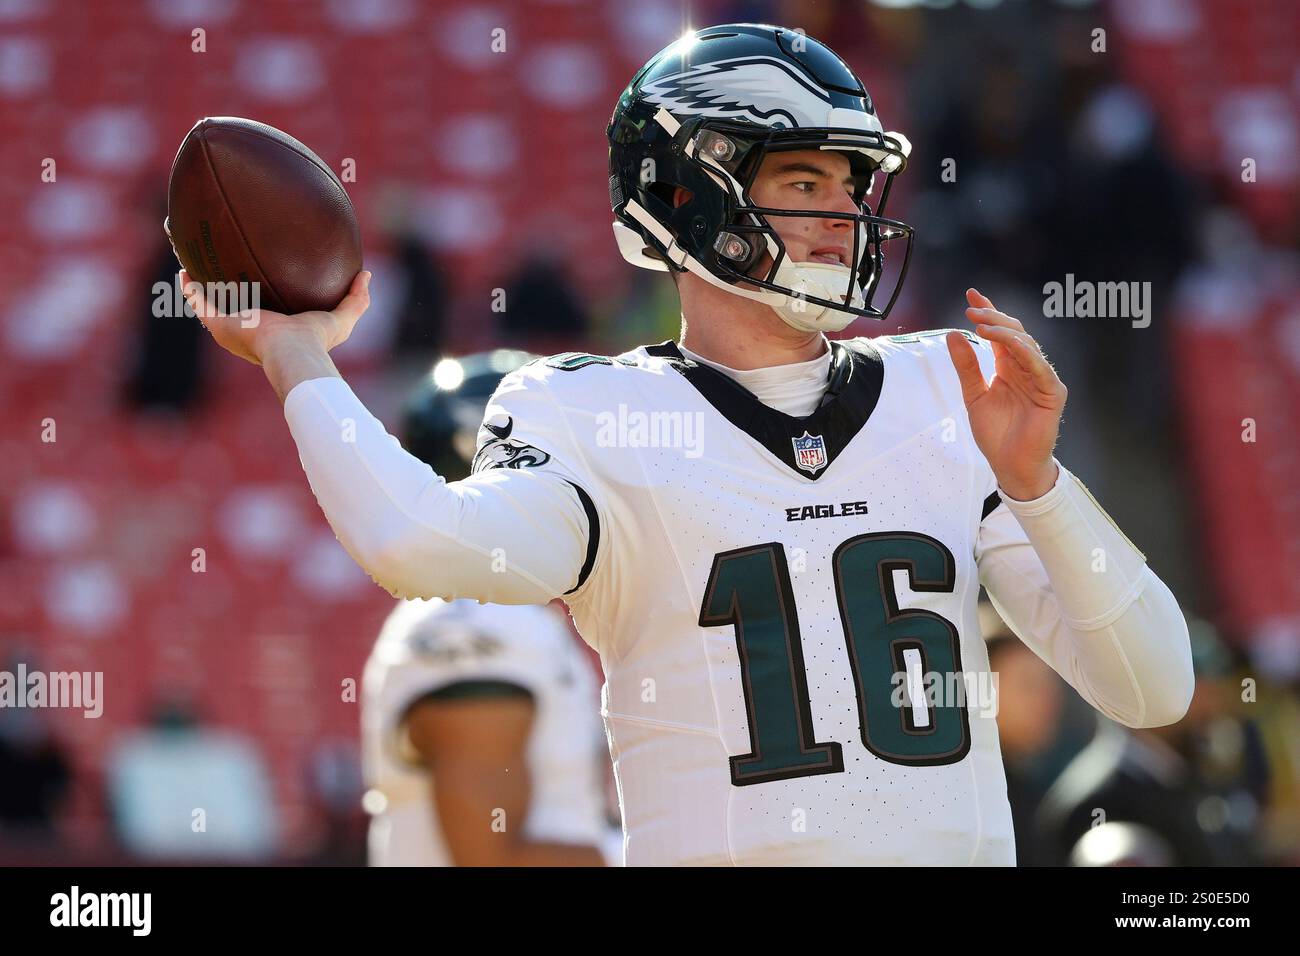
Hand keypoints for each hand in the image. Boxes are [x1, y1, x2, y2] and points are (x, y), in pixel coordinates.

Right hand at [179, 268, 370, 366]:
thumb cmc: (316, 341)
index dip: (257, 299)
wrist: (293, 351)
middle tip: (221, 269)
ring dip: (200, 285)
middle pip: (231, 308)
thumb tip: (366, 275)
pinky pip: (197, 302)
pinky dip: (188, 286)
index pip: (263, 314)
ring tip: (194, 263)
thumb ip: (356, 299)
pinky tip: (183, 268)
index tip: (257, 281)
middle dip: (224, 290)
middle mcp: (248, 332)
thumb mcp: (342, 318)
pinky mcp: (217, 324)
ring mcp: (229, 329)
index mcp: (273, 332)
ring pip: (209, 304)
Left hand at [946, 288, 1065, 500]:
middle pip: (1014, 334)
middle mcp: (1027, 369)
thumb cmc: (996, 434)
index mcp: (1009, 368)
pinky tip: (1007, 342)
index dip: (989, 312)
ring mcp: (1041, 379)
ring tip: (982, 323)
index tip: (971, 295)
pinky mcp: (1052, 392)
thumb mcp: (973, 395)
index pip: (1000, 334)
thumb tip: (953, 335)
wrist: (1010, 466)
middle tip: (972, 309)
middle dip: (994, 318)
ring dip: (1005, 331)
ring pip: (1027, 346)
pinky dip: (1023, 352)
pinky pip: (1039, 366)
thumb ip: (966, 366)